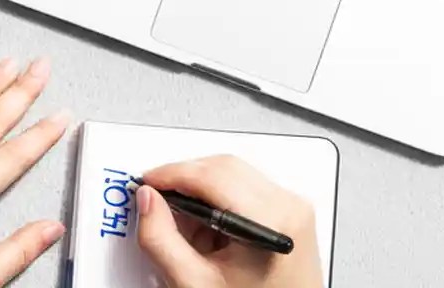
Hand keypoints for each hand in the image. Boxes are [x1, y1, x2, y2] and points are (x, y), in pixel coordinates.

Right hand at [136, 156, 323, 287]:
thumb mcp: (195, 283)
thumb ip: (161, 240)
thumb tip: (148, 199)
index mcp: (269, 222)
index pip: (211, 176)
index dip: (172, 174)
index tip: (148, 182)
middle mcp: (289, 206)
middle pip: (223, 167)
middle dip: (185, 180)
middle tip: (159, 202)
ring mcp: (294, 206)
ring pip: (234, 172)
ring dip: (202, 191)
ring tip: (188, 229)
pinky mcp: (292, 210)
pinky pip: (247, 186)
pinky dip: (220, 200)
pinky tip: (211, 231)